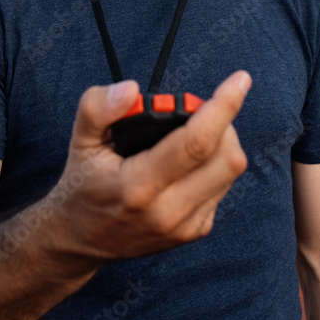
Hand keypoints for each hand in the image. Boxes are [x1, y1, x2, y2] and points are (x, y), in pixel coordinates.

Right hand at [52, 70, 250, 262]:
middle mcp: (168, 211)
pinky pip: (223, 187)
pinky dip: (216, 164)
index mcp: (139, 185)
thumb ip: (98, 107)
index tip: (240, 79)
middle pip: (226, 157)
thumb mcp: (79, 140)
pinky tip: (191, 159)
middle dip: (223, 122)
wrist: (79, 239)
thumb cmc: (84, 183)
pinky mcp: (194, 232)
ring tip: (194, 131)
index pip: (197, 141)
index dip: (224, 106)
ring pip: (230, 172)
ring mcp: (184, 226)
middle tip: (198, 109)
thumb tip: (131, 89)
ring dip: (223, 142)